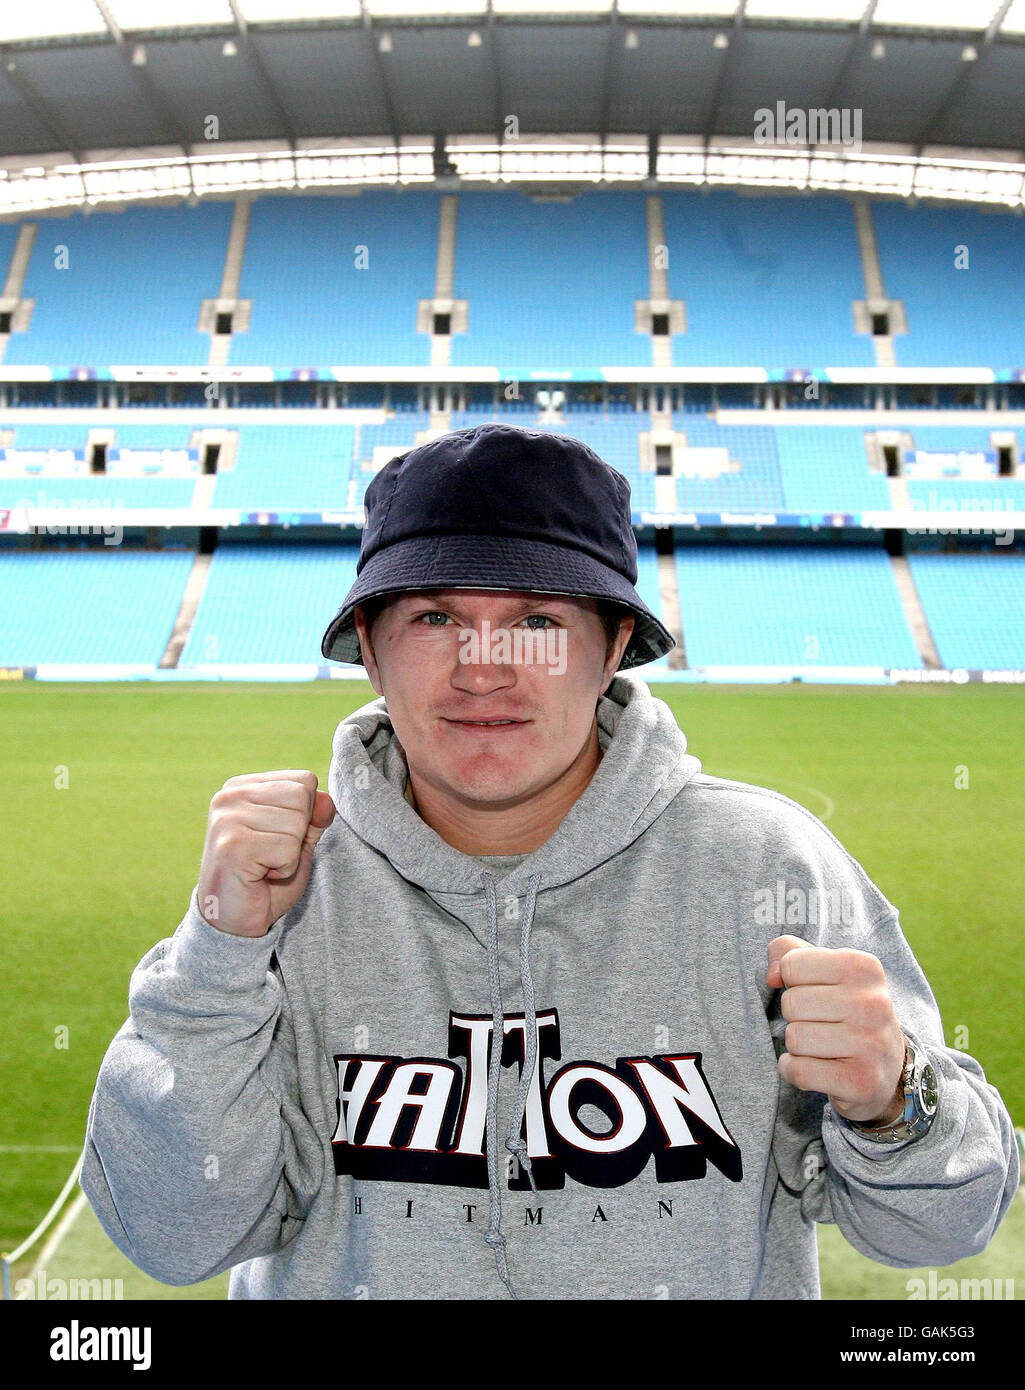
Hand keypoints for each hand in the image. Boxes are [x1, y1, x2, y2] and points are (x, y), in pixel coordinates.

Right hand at [197, 771, 335, 937]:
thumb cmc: (265, 879)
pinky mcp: (233, 846)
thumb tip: (327, 800)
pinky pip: (288, 849)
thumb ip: (314, 817)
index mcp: (243, 786)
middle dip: (298, 835)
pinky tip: (259, 876)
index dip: (305, 816)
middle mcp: (230, 795)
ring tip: (264, 866)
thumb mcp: (297, 841)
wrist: (234, 921)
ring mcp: (228, 819)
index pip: (304, 781)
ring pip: (297, 825)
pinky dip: (284, 869)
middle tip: (271, 856)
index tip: (277, 839)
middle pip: (302, 798)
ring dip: (290, 855)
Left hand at [766, 935, 906, 1125]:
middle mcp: (873, 1003)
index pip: (793, 965)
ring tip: (823, 1046)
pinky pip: (800, 1071)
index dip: (793, 982)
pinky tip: (816, 1068)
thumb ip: (788, 952)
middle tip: (822, 1024)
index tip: (816, 993)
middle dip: (795, 1016)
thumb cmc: (845, 1010)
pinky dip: (795, 1070)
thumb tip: (772, 976)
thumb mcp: (824, 971)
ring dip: (797, 1046)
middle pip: (791, 1003)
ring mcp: (871, 1044)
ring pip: (794, 1038)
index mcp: (864, 967)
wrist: (887, 1067)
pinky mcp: (862, 1082)